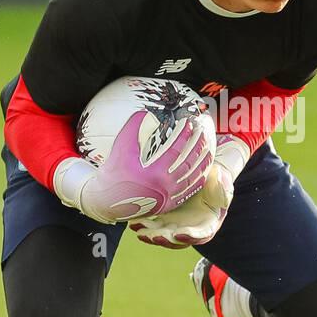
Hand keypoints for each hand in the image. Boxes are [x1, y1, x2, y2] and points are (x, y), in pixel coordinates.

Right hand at [56, 110, 211, 223]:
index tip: (190, 123)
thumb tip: (147, 111)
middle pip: (190, 162)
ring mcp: (169, 197)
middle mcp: (165, 185)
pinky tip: (202, 170)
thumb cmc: (115, 170)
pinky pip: (190, 191)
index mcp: (155, 171)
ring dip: (203, 161)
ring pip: (194, 177)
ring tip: (208, 149)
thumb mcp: (122, 145)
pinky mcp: (170, 204)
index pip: (177, 149)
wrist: (108, 199)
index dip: (186, 134)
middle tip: (204, 132)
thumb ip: (134, 126)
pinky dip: (198, 179)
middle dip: (199, 145)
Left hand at [131, 158, 234, 247]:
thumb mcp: (223, 182)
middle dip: (165, 239)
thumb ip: (223, 186)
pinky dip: (144, 226)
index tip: (180, 234)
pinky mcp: (165, 220)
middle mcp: (191, 229)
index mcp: (208, 224)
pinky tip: (134, 223)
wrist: (203, 179)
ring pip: (163, 236)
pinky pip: (154, 226)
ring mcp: (177, 226)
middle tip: (154, 236)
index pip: (201, 234)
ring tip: (139, 231)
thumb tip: (219, 180)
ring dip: (151, 235)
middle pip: (178, 240)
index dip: (191, 236)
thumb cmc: (216, 180)